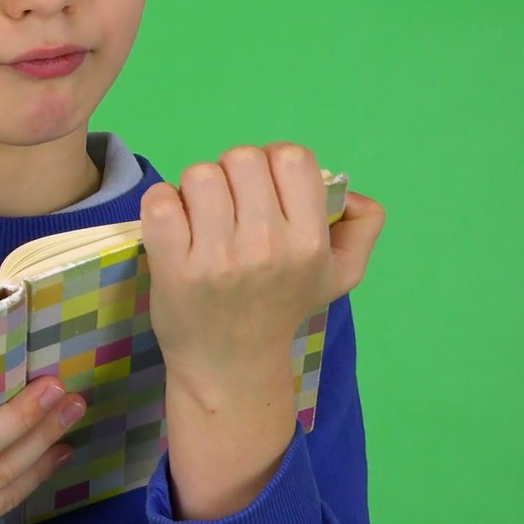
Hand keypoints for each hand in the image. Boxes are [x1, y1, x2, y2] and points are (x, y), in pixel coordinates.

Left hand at [139, 142, 384, 516]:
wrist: (231, 366)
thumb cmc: (282, 309)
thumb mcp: (342, 274)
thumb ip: (362, 226)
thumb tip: (348, 190)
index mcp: (309, 241)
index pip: (292, 157)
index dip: (272, 162)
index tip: (261, 189)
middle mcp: (268, 245)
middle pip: (241, 158)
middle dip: (231, 174)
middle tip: (227, 206)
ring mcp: (219, 257)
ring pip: (200, 174)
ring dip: (194, 189)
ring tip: (200, 218)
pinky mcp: (175, 266)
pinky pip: (161, 202)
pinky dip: (162, 204)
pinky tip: (173, 227)